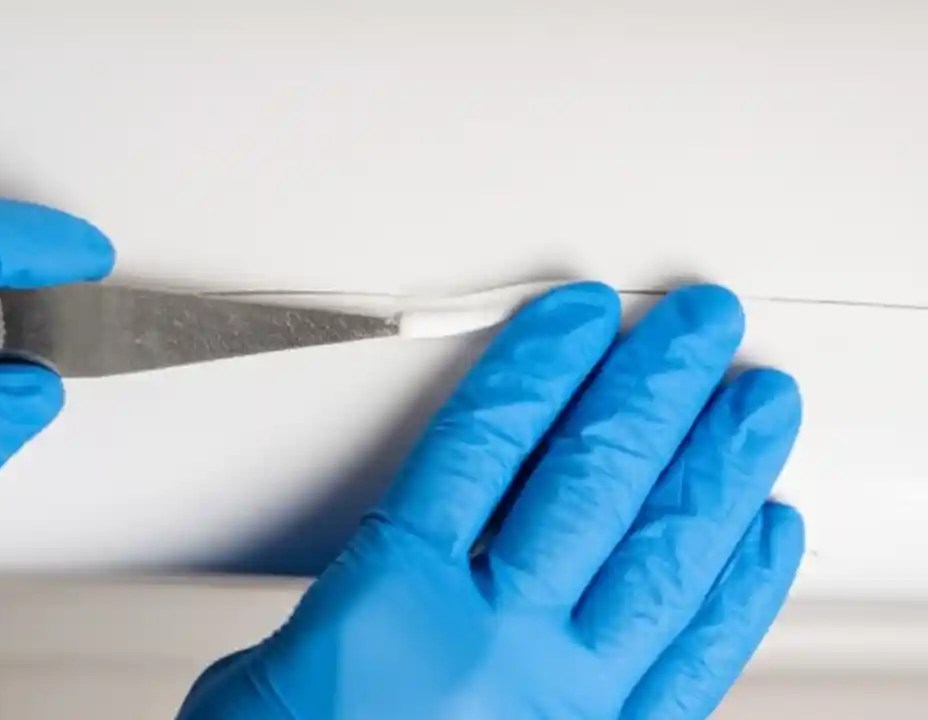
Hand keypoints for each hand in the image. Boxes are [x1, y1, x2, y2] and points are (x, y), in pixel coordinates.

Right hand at [181, 283, 803, 718]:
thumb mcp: (265, 667)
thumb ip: (350, 595)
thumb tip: (392, 557)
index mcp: (391, 601)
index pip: (483, 446)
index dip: (540, 365)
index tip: (581, 316)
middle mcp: (488, 646)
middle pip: (588, 484)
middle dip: (654, 390)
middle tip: (698, 326)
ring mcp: (560, 703)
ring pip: (658, 561)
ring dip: (716, 470)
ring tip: (754, 404)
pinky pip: (691, 664)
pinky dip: (736, 593)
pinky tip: (763, 533)